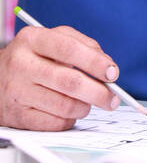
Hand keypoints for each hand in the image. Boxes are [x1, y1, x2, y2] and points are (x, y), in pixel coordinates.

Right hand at [0, 24, 120, 130]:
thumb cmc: (31, 58)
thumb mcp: (52, 40)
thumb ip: (83, 46)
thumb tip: (107, 66)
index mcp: (32, 39)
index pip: (69, 49)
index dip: (95, 62)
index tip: (113, 73)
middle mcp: (21, 64)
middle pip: (69, 82)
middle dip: (99, 92)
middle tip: (112, 98)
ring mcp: (17, 91)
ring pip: (65, 106)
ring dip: (85, 107)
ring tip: (88, 102)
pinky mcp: (17, 115)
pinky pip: (54, 123)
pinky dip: (70, 119)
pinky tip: (69, 111)